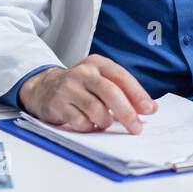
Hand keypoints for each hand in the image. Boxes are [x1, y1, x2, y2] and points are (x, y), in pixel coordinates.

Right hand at [19, 56, 155, 133]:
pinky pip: (79, 121)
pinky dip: (88, 127)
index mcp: (98, 64)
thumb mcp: (100, 80)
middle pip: (110, 93)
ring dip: (105, 121)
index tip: (149, 109)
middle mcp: (83, 73)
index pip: (122, 77)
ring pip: (96, 109)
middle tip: (136, 127)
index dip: (138, 94)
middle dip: (127, 113)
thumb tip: (148, 108)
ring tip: (104, 123)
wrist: (43, 87)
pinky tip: (88, 124)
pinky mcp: (57, 103)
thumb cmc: (80, 86)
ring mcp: (69, 87)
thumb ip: (122, 91)